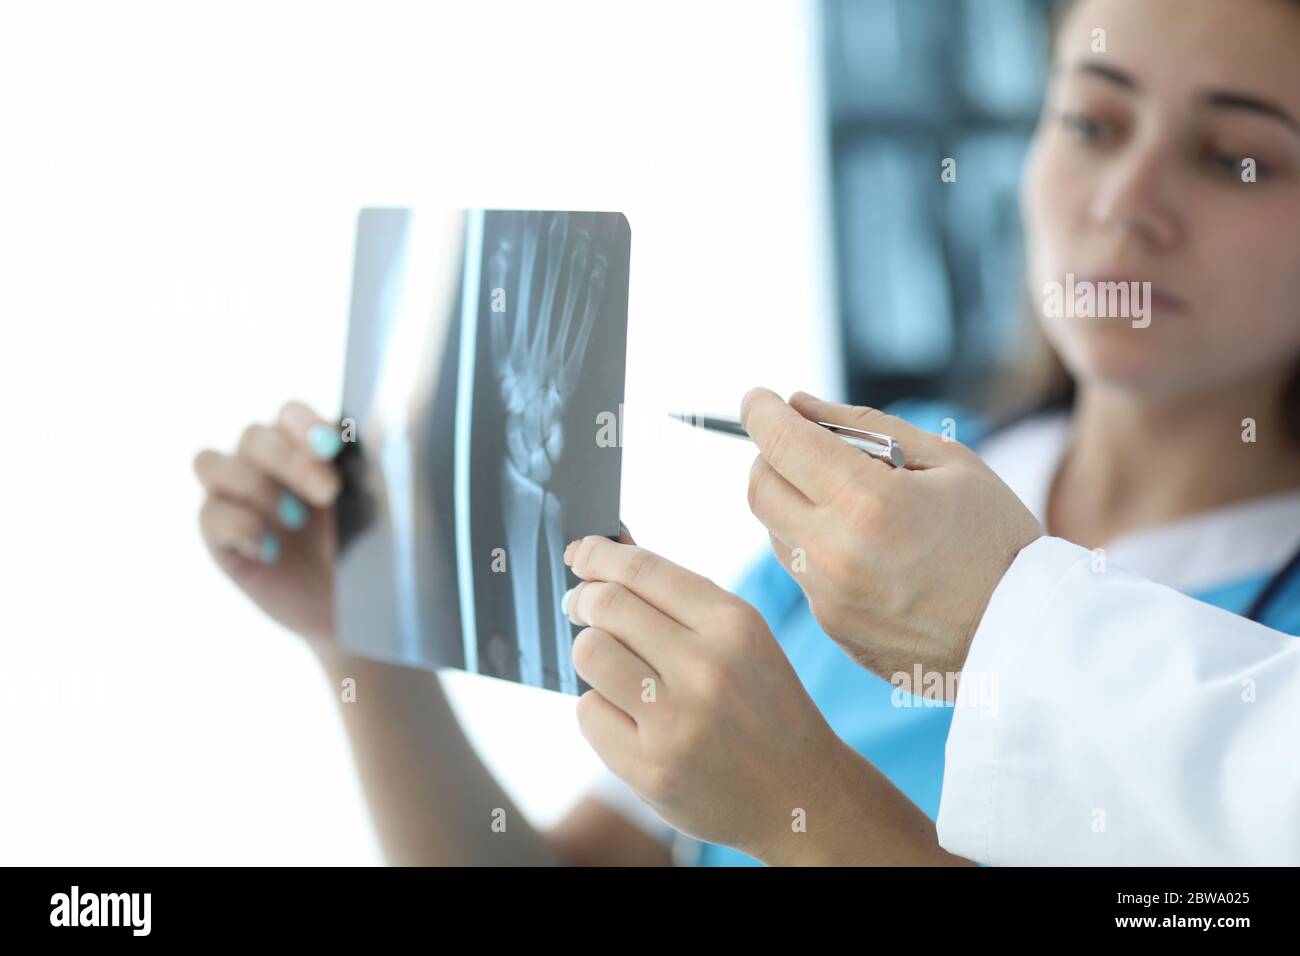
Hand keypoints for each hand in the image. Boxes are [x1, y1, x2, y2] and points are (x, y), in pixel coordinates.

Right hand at [194, 400, 343, 647]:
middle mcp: (263, 465)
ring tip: (296, 520)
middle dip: (291, 461)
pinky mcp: (219, 539)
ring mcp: (235, 499)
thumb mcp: (372, 510)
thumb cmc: (365, 551)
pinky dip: (241, 526)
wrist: (351, 609)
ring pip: (211, 463)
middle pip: (252, 436)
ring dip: (257, 488)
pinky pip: (209, 514)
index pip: (289, 413)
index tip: (334, 448)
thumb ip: (362, 472)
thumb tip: (360, 442)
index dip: (305, 424)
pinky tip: (271, 549)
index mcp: (302, 448)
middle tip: (330, 493)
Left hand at [561, 532, 852, 860]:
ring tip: (610, 663)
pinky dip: (599, 708)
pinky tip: (629, 716)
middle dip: (583, 600)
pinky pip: (588, 712)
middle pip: (606, 605)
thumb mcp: (742, 639)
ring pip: (589, 653)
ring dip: (589, 653)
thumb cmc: (762, 705)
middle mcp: (706, 668)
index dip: (598, 554)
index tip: (580, 553)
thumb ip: (679, 597)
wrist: (799, 795)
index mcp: (734, 625)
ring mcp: (676, 722)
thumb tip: (609, 547)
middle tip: (579, 606)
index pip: (643, 569)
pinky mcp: (650, 769)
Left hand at [741, 387, 1042, 686]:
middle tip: (804, 446)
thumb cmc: (998, 536)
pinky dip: (817, 548)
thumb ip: (865, 426)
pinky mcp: (833, 628)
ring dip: (794, 504)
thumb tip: (799, 404)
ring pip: (776, 532)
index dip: (760, 411)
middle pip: (760, 488)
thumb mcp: (949, 460)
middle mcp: (835, 554)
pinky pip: (803, 573)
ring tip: (854, 503)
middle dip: (772, 456)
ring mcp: (829, 598)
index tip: (759, 398)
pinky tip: (870, 550)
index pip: (780, 443)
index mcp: (868, 503)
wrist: (1029, 634)